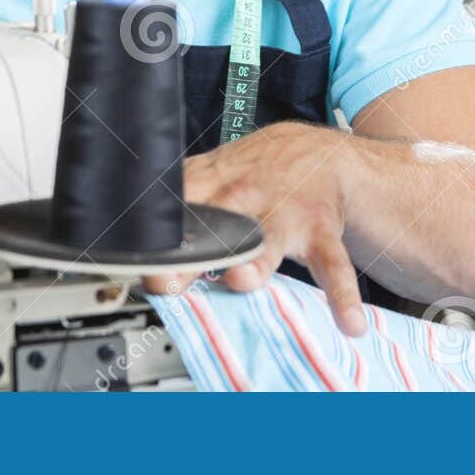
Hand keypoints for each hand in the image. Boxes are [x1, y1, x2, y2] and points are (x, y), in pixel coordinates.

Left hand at [143, 122, 367, 335]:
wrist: (321, 153)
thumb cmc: (257, 173)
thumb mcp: (213, 173)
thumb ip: (177, 201)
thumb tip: (125, 233)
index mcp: (213, 184)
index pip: (176, 204)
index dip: (154, 230)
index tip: (133, 257)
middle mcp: (246, 197)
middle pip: (216, 224)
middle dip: (192, 251)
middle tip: (168, 280)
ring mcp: (284, 214)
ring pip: (268, 240)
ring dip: (255, 262)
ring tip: (243, 281)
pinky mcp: (320, 232)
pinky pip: (333, 265)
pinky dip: (342, 294)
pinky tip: (348, 321)